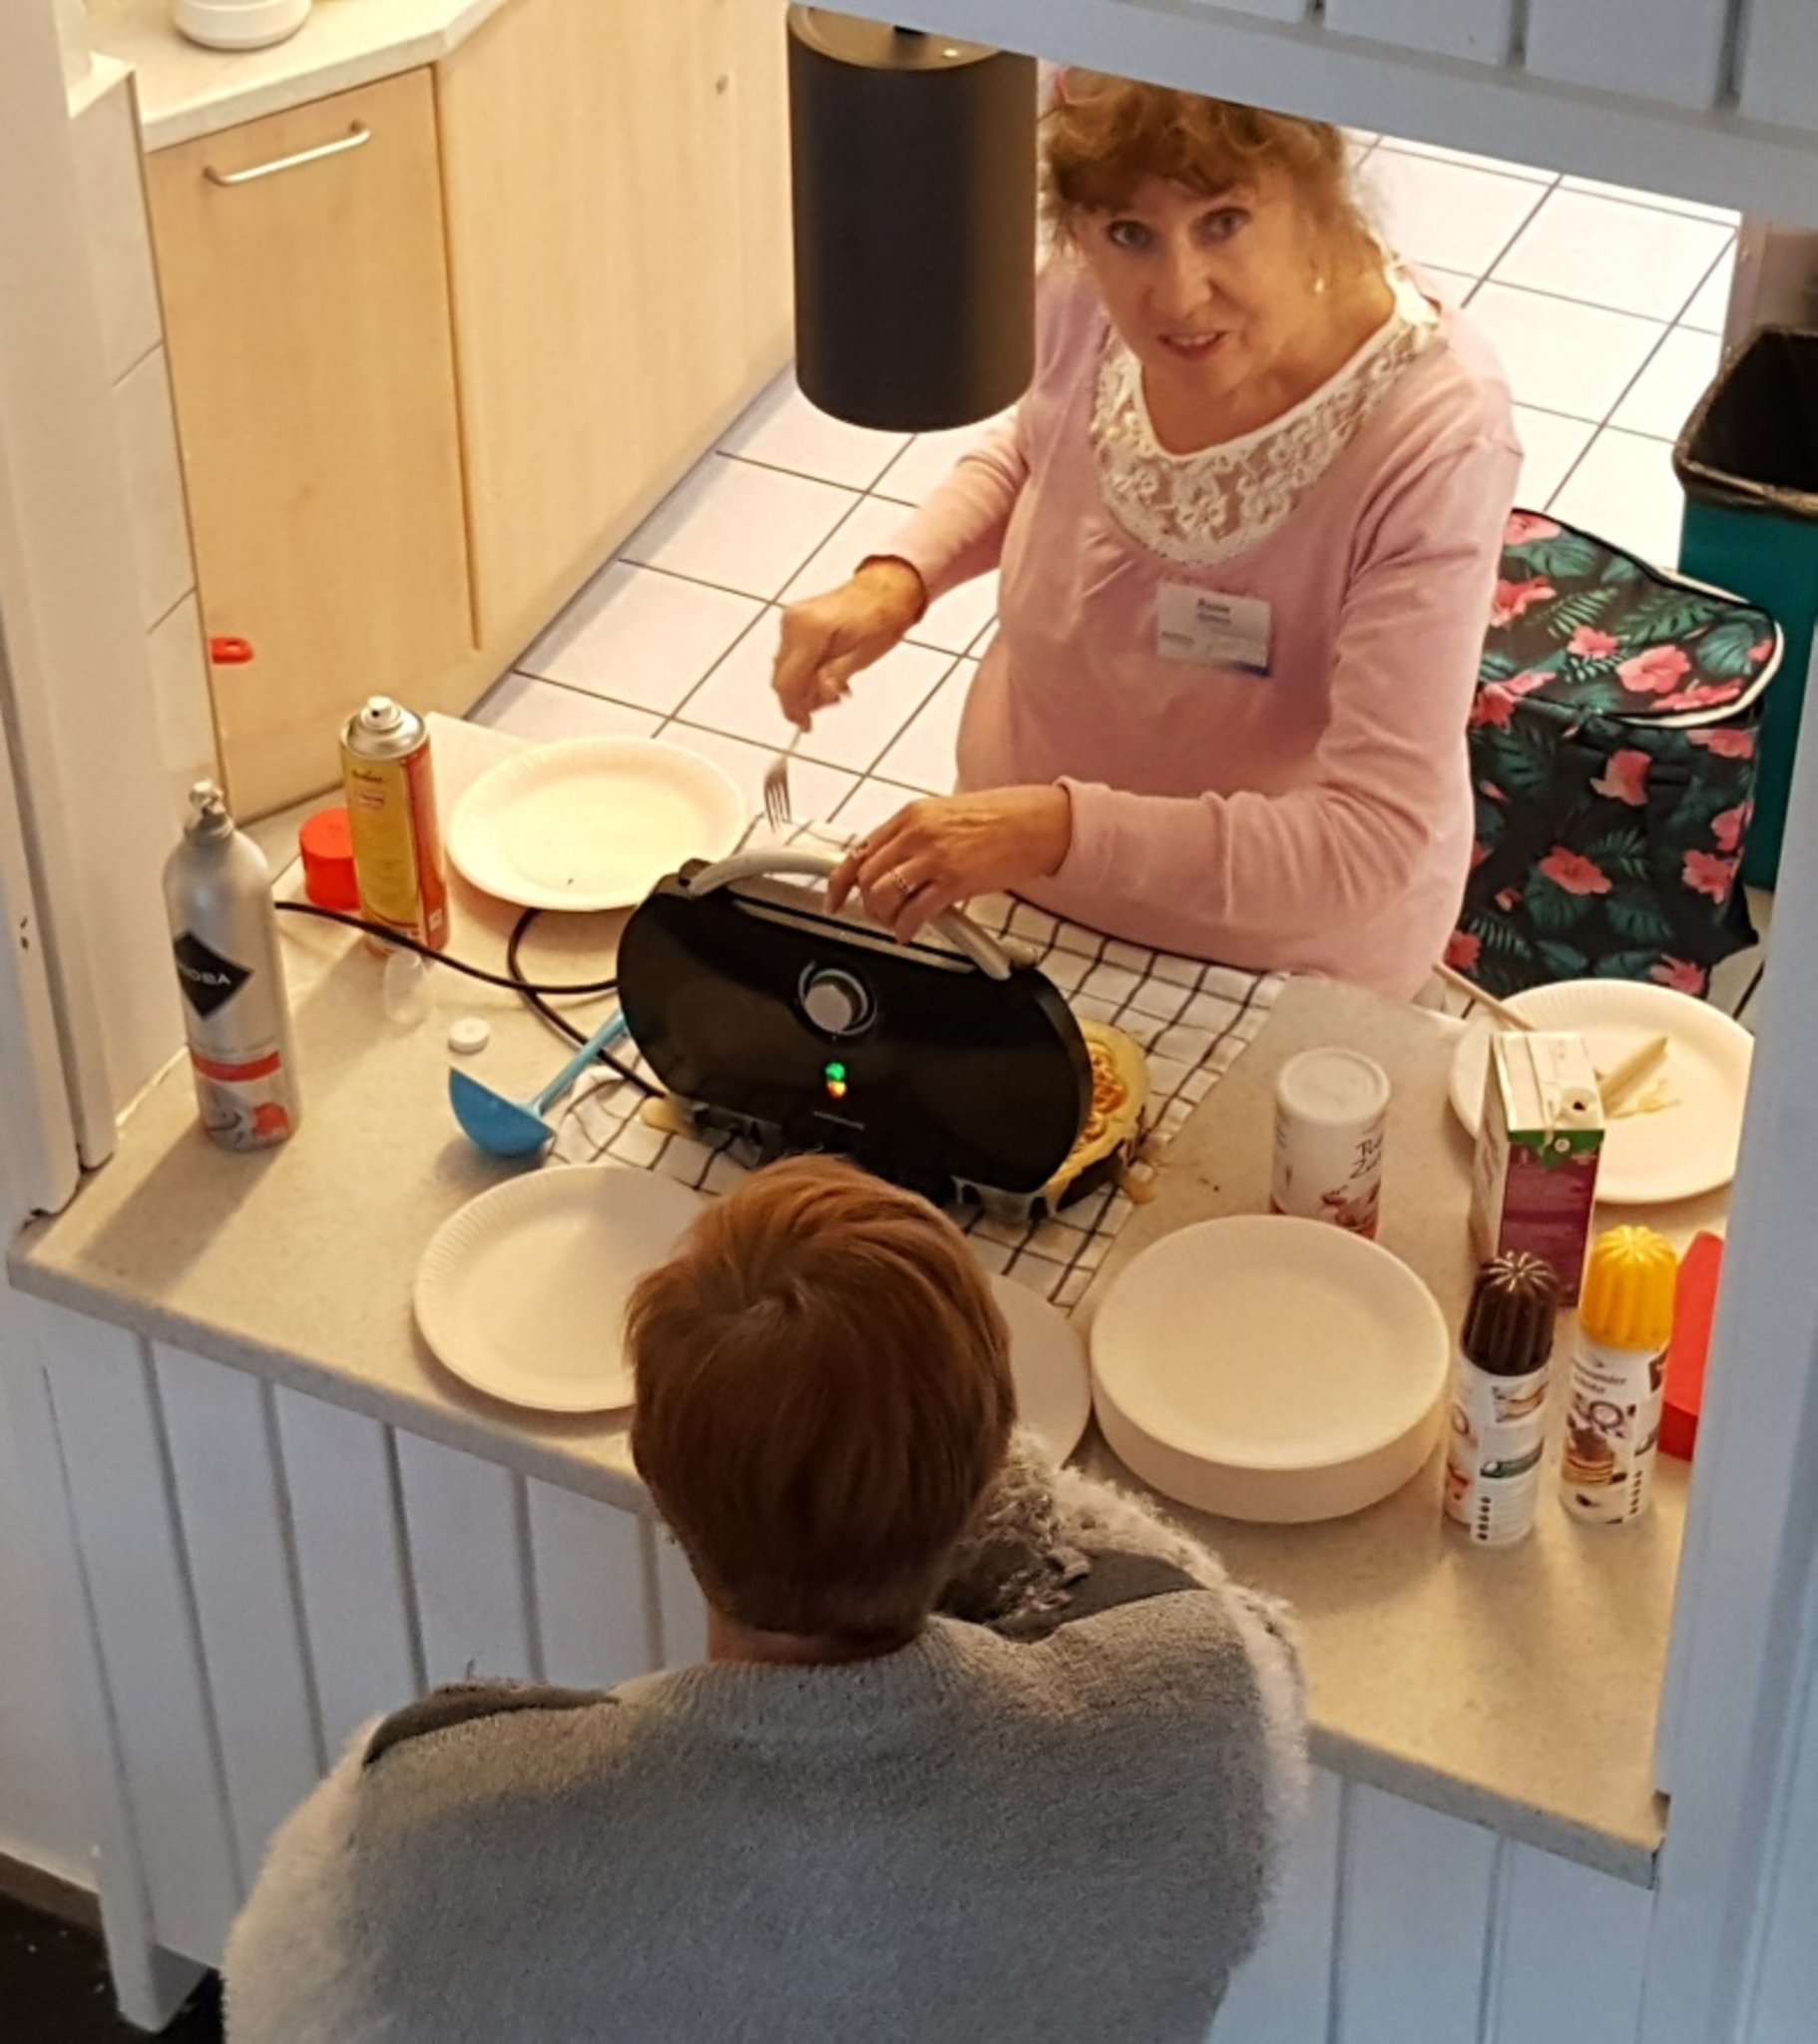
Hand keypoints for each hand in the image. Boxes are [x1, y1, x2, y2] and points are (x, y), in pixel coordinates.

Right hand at [772, 559, 926, 729]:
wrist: (885, 588)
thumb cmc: (881, 618)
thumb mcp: (863, 656)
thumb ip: (833, 679)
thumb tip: (816, 699)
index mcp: (810, 630)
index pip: (789, 681)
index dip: (795, 709)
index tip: (805, 726)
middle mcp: (793, 623)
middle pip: (783, 677)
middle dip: (803, 698)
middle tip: (832, 701)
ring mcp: (790, 620)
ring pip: (785, 669)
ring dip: (806, 686)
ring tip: (836, 688)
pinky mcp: (794, 621)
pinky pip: (791, 656)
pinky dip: (806, 671)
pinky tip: (828, 675)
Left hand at [828, 787, 1072, 941]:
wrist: (1039, 823)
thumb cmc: (1002, 819)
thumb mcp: (946, 816)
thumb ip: (915, 837)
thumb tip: (891, 864)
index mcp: (911, 815)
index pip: (859, 851)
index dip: (839, 882)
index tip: (833, 899)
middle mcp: (917, 833)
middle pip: (866, 877)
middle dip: (866, 904)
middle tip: (877, 916)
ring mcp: (934, 857)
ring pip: (882, 896)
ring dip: (883, 917)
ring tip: (897, 924)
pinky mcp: (954, 881)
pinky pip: (914, 913)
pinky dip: (905, 929)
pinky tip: (911, 933)